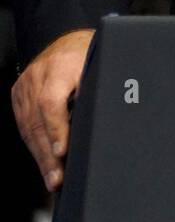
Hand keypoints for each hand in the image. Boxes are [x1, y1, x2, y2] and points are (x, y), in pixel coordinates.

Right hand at [11, 28, 95, 191]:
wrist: (69, 41)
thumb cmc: (93, 55)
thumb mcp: (101, 65)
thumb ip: (100, 89)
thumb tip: (109, 122)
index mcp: (62, 66)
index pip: (51, 101)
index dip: (56, 128)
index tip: (63, 151)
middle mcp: (38, 75)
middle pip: (38, 120)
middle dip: (48, 154)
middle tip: (58, 179)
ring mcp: (25, 85)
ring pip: (28, 126)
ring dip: (41, 156)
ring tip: (53, 180)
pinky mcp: (19, 94)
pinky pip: (24, 125)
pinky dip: (35, 146)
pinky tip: (44, 165)